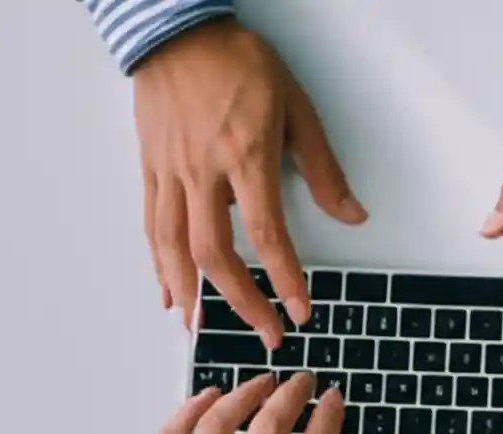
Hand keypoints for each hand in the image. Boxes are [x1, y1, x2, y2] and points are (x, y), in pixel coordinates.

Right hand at [134, 20, 366, 346]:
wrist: (179, 31)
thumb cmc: (238, 63)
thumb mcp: (297, 110)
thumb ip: (323, 170)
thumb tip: (352, 214)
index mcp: (247, 158)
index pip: (268, 235)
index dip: (286, 280)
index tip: (300, 310)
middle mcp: (204, 172)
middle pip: (216, 254)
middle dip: (242, 302)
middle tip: (264, 332)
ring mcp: (172, 172)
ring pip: (175, 248)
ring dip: (193, 294)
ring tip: (207, 328)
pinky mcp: (150, 169)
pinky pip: (152, 226)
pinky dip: (160, 265)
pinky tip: (169, 291)